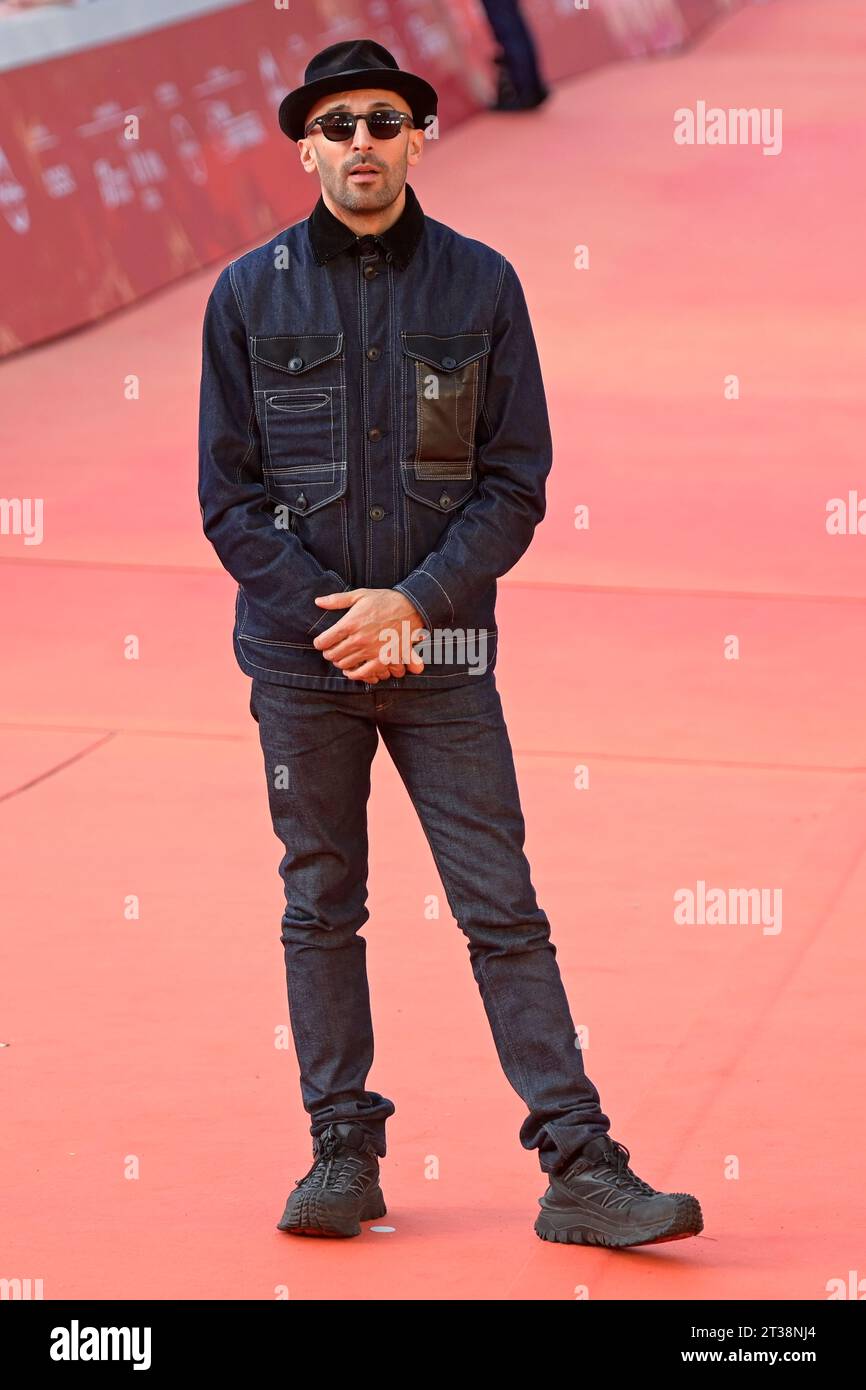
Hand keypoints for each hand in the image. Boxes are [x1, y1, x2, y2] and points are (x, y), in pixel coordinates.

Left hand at [312, 588, 427, 681]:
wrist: (411, 607)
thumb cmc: (385, 600)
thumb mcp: (360, 595)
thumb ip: (337, 600)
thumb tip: (318, 602)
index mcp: (350, 622)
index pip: (324, 641)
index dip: (319, 643)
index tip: (322, 642)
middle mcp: (358, 638)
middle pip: (332, 655)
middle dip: (328, 654)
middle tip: (330, 650)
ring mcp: (370, 650)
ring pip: (344, 664)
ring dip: (340, 663)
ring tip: (341, 658)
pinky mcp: (382, 659)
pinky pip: (362, 673)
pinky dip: (354, 675)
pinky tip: (351, 671)